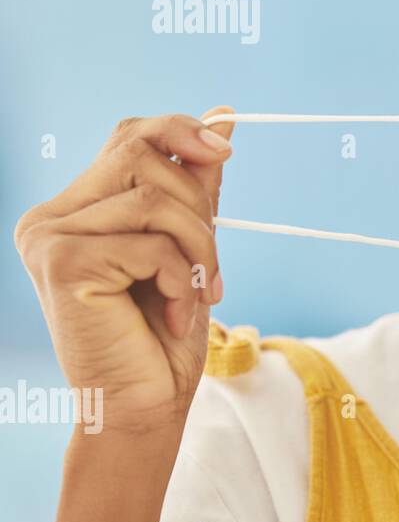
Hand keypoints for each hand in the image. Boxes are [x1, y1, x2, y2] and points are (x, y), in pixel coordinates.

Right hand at [13, 108, 235, 435]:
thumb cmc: (165, 333)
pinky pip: (152, 242)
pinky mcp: (63, 263)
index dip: (179, 130)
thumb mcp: (189, 245)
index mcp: (75, 209)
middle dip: (200, 209)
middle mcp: (51, 218)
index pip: (128, 136)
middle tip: (211, 269)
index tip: (225, 152)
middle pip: (145, 155)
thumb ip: (197, 185)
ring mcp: (49, 238)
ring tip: (199, 293)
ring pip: (156, 198)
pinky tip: (177, 313)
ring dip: (200, 248)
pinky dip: (183, 277)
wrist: (146, 404)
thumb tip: (224, 117)